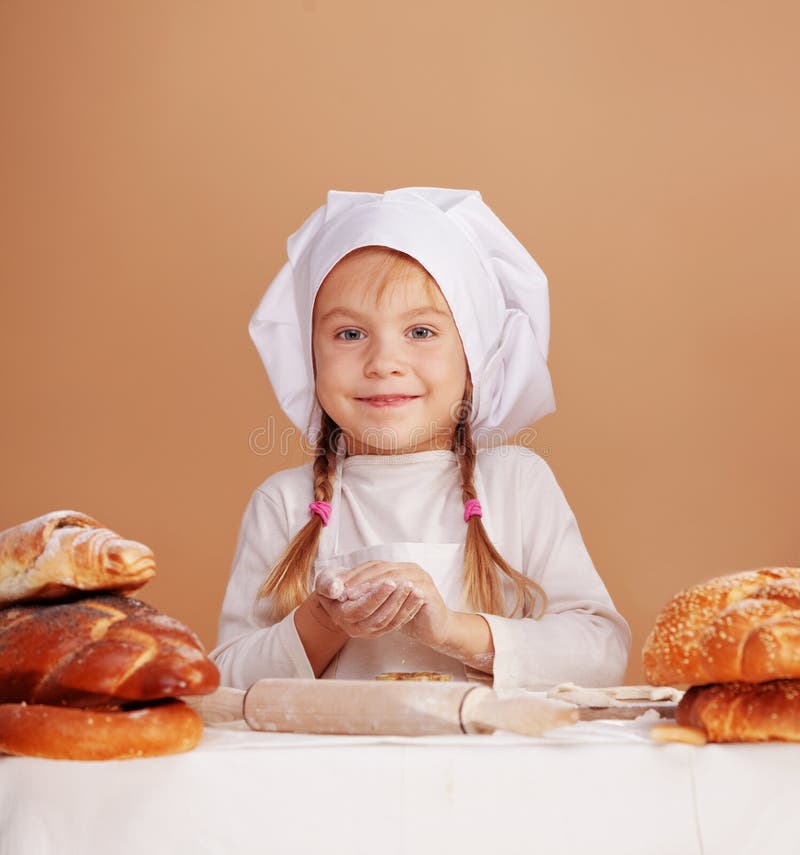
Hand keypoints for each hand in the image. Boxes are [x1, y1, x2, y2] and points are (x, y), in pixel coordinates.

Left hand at [334, 561, 451, 647]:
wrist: (435, 628)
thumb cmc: (409, 614)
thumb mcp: (386, 602)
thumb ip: (372, 594)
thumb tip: (343, 592)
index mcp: (400, 568)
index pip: (374, 565)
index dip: (355, 574)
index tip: (338, 585)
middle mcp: (410, 569)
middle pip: (381, 568)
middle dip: (360, 579)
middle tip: (343, 590)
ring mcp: (421, 578)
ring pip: (392, 577)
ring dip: (371, 586)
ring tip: (354, 596)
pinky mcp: (428, 591)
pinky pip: (406, 591)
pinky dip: (389, 597)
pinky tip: (376, 605)